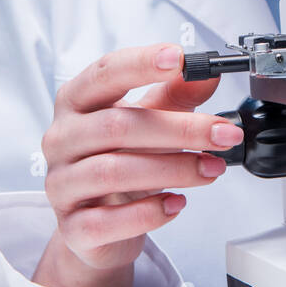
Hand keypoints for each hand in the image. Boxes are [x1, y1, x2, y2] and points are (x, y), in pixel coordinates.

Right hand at [33, 43, 242, 286]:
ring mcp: (61, 183)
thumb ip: (176, 94)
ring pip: (113, 172)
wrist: (98, 223)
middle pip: (117, 126)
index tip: (180, 59)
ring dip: (173, 170)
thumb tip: (208, 74)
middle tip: (224, 134)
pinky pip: (106, 221)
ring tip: (212, 169)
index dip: (141, 63)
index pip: (105, 73)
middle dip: (180, 129)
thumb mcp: (149, 118)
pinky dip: (148, 212)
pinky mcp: (72, 227)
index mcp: (76, 101)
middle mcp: (61, 138)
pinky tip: (176, 204)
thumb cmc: (121, 157)